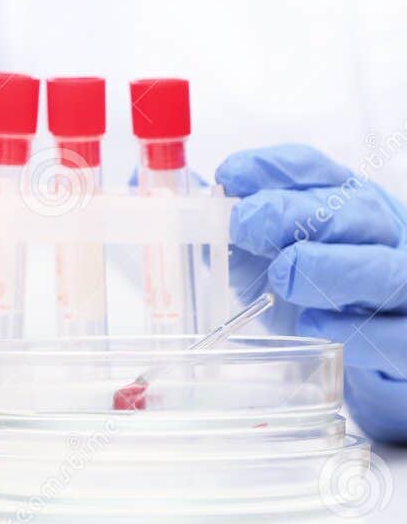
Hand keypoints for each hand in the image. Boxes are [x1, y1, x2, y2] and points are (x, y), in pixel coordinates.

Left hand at [217, 144, 406, 441]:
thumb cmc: (318, 295)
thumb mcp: (267, 252)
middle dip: (287, 213)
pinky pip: (388, 332)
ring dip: (322, 268)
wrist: (379, 357)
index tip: (226, 176)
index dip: (267, 166)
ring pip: (378, 267)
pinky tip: (313, 325)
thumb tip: (142, 184)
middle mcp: (382, 235)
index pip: (310, 168)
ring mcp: (404, 285)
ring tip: (282, 277)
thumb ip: (222, 224)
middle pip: (346, 208)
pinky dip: (348, 327)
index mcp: (342, 202)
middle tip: (241, 227)